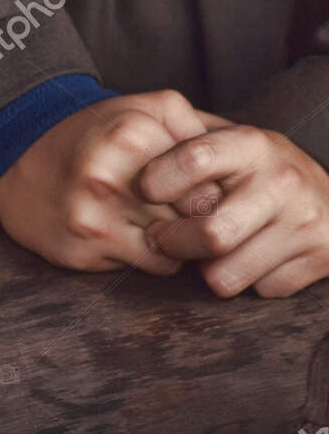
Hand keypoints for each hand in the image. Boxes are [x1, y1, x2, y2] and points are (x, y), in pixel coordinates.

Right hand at [0, 90, 209, 273]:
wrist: (15, 156)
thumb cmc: (92, 132)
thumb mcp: (145, 108)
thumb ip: (196, 127)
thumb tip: (240, 165)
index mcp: (131, 139)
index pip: (207, 188)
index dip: (214, 196)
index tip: (206, 195)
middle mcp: (109, 182)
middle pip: (190, 223)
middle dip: (196, 223)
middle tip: (186, 215)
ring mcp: (90, 222)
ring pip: (168, 254)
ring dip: (173, 245)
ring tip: (159, 224)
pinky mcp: (76, 254)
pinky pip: (136, 268)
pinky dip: (143, 257)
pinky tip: (129, 235)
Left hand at [139, 117, 328, 297]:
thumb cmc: (256, 174)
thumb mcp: (225, 146)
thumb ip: (179, 143)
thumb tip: (125, 150)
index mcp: (252, 145)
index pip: (195, 159)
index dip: (157, 182)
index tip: (145, 192)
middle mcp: (282, 181)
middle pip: (209, 236)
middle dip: (175, 244)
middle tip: (165, 237)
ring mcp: (305, 220)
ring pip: (224, 276)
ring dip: (210, 270)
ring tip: (218, 248)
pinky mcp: (322, 255)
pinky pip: (259, 290)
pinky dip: (251, 281)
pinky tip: (257, 257)